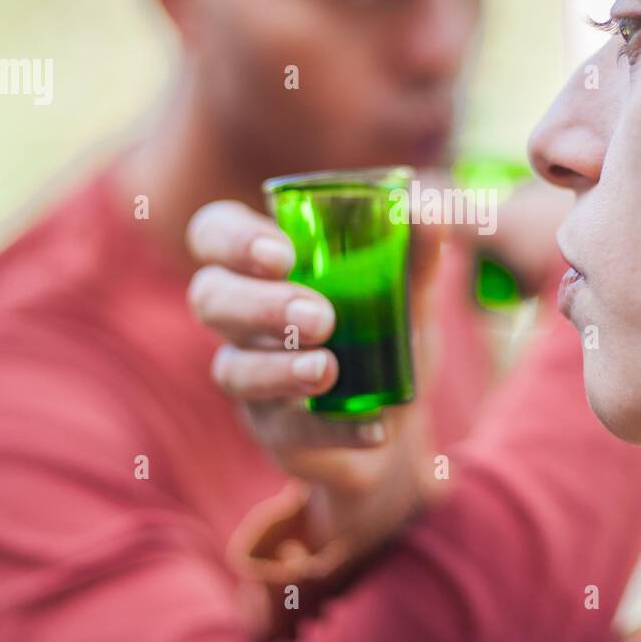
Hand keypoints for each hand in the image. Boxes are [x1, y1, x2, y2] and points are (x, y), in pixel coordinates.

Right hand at [185, 199, 440, 514]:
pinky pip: (286, 433)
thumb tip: (429, 208)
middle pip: (210, 298)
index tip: (284, 254)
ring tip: (329, 371)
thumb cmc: (386, 331)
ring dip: (279, 370)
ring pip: (233, 369)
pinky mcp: (271, 431)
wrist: (399, 416)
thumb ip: (417, 251)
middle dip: (259, 305)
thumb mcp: (410, 290)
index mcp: (264, 265)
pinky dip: (332, 430)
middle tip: (320, 318)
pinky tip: (374, 428)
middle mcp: (241, 316)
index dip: (234, 241)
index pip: (214, 233)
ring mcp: (250, 375)